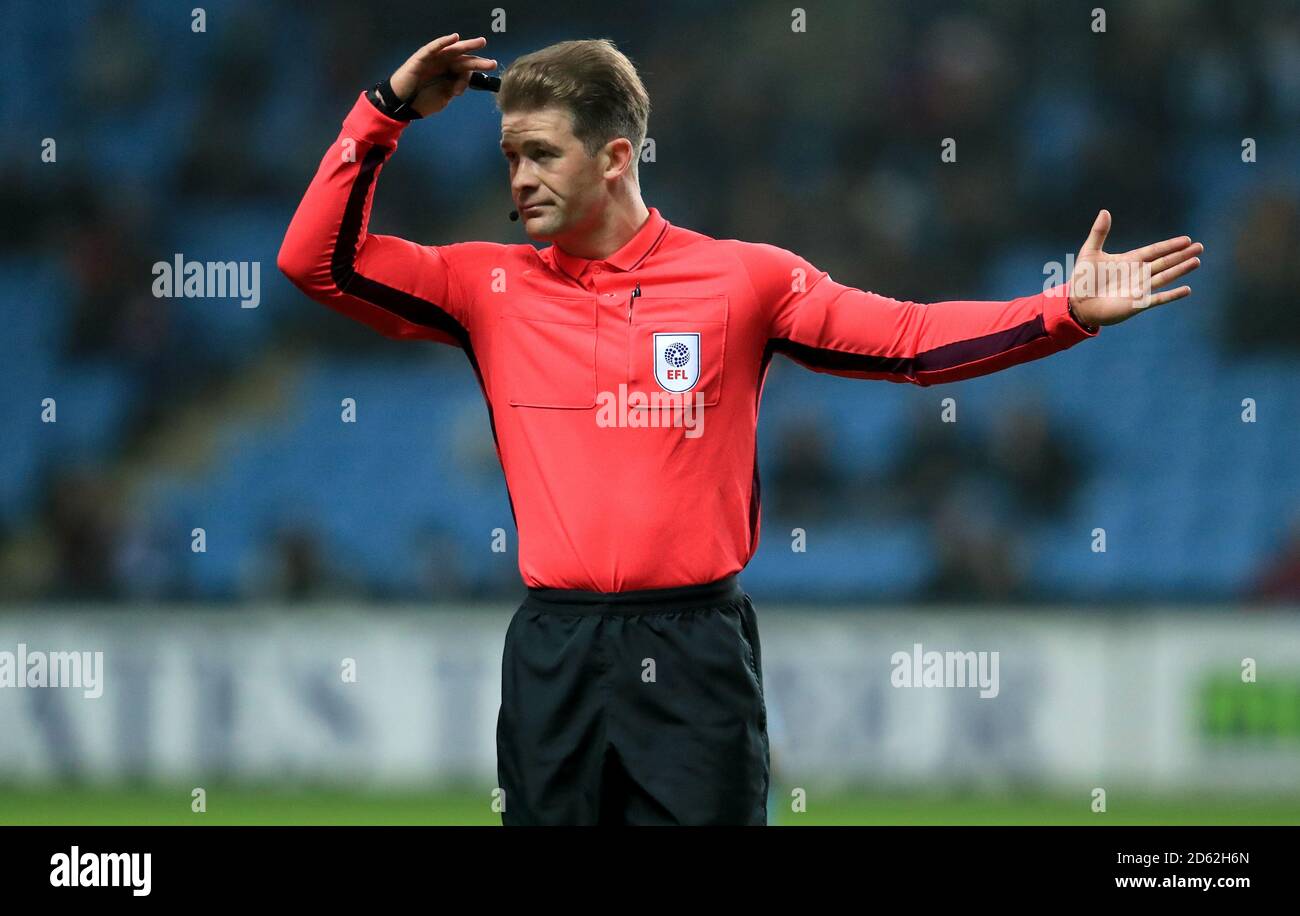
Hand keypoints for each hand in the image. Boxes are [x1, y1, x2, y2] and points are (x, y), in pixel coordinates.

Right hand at [389, 33, 496, 116]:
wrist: (402, 104)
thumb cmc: (422, 101)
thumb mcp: (444, 97)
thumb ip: (455, 88)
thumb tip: (466, 78)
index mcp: (449, 74)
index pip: (466, 68)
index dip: (478, 68)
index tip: (491, 67)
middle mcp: (443, 65)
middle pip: (463, 59)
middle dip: (478, 59)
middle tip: (492, 61)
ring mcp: (433, 60)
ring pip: (452, 50)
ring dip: (466, 46)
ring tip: (480, 43)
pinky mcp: (421, 58)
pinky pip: (433, 48)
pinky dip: (443, 42)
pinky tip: (454, 38)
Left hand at [1068, 209, 1203, 326]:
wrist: (1077, 302)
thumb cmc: (1082, 278)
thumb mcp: (1090, 252)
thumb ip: (1099, 232)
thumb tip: (1104, 211)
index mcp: (1129, 261)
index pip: (1155, 251)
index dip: (1170, 245)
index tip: (1186, 239)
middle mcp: (1138, 274)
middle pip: (1165, 262)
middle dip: (1182, 255)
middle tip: (1200, 247)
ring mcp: (1140, 288)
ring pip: (1165, 277)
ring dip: (1181, 270)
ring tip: (1197, 261)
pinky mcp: (1137, 303)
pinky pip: (1159, 298)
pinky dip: (1172, 295)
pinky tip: (1187, 289)